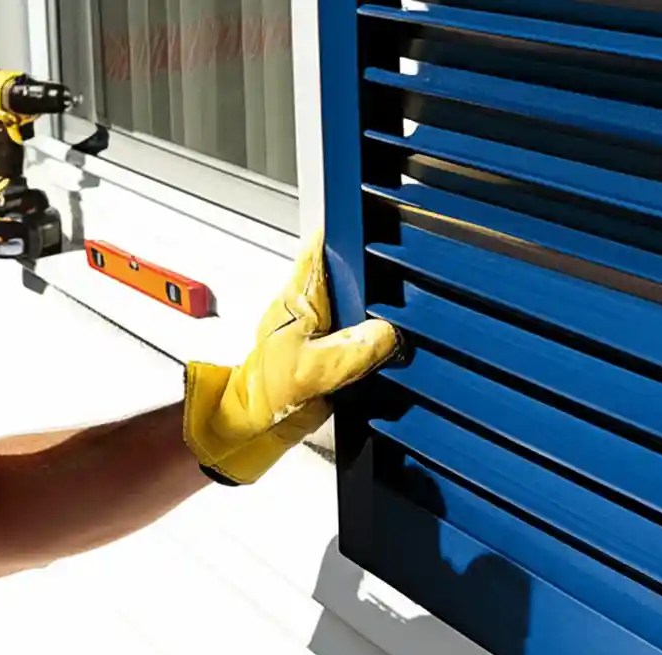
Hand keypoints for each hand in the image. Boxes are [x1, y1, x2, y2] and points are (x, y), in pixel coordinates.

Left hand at [181, 231, 398, 484]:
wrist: (256, 426)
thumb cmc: (265, 392)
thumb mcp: (311, 370)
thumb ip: (350, 350)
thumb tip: (387, 334)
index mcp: (300, 296)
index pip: (323, 246)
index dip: (349, 229)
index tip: (377, 221)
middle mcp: (313, 305)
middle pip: (352, 273)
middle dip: (378, 276)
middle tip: (405, 280)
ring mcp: (325, 327)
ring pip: (361, 304)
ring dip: (380, 311)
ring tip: (405, 314)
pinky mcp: (334, 350)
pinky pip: (364, 336)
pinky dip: (377, 339)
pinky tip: (390, 347)